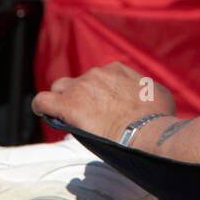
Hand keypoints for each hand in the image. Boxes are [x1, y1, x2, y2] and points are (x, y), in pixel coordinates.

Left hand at [32, 61, 175, 141]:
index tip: (103, 105)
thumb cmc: (156, 116)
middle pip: (80, 81)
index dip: (99, 92)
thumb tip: (143, 95)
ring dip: (62, 98)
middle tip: (88, 113)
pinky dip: (41, 106)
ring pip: (60, 87)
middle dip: (81, 93)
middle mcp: (97, 73)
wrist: (145, 130)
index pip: (100, 76)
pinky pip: (42, 100)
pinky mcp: (66, 105)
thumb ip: (143, 90)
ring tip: (66, 114)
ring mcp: (80, 87)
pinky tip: (42, 112)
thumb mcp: (158, 93)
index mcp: (117, 69)